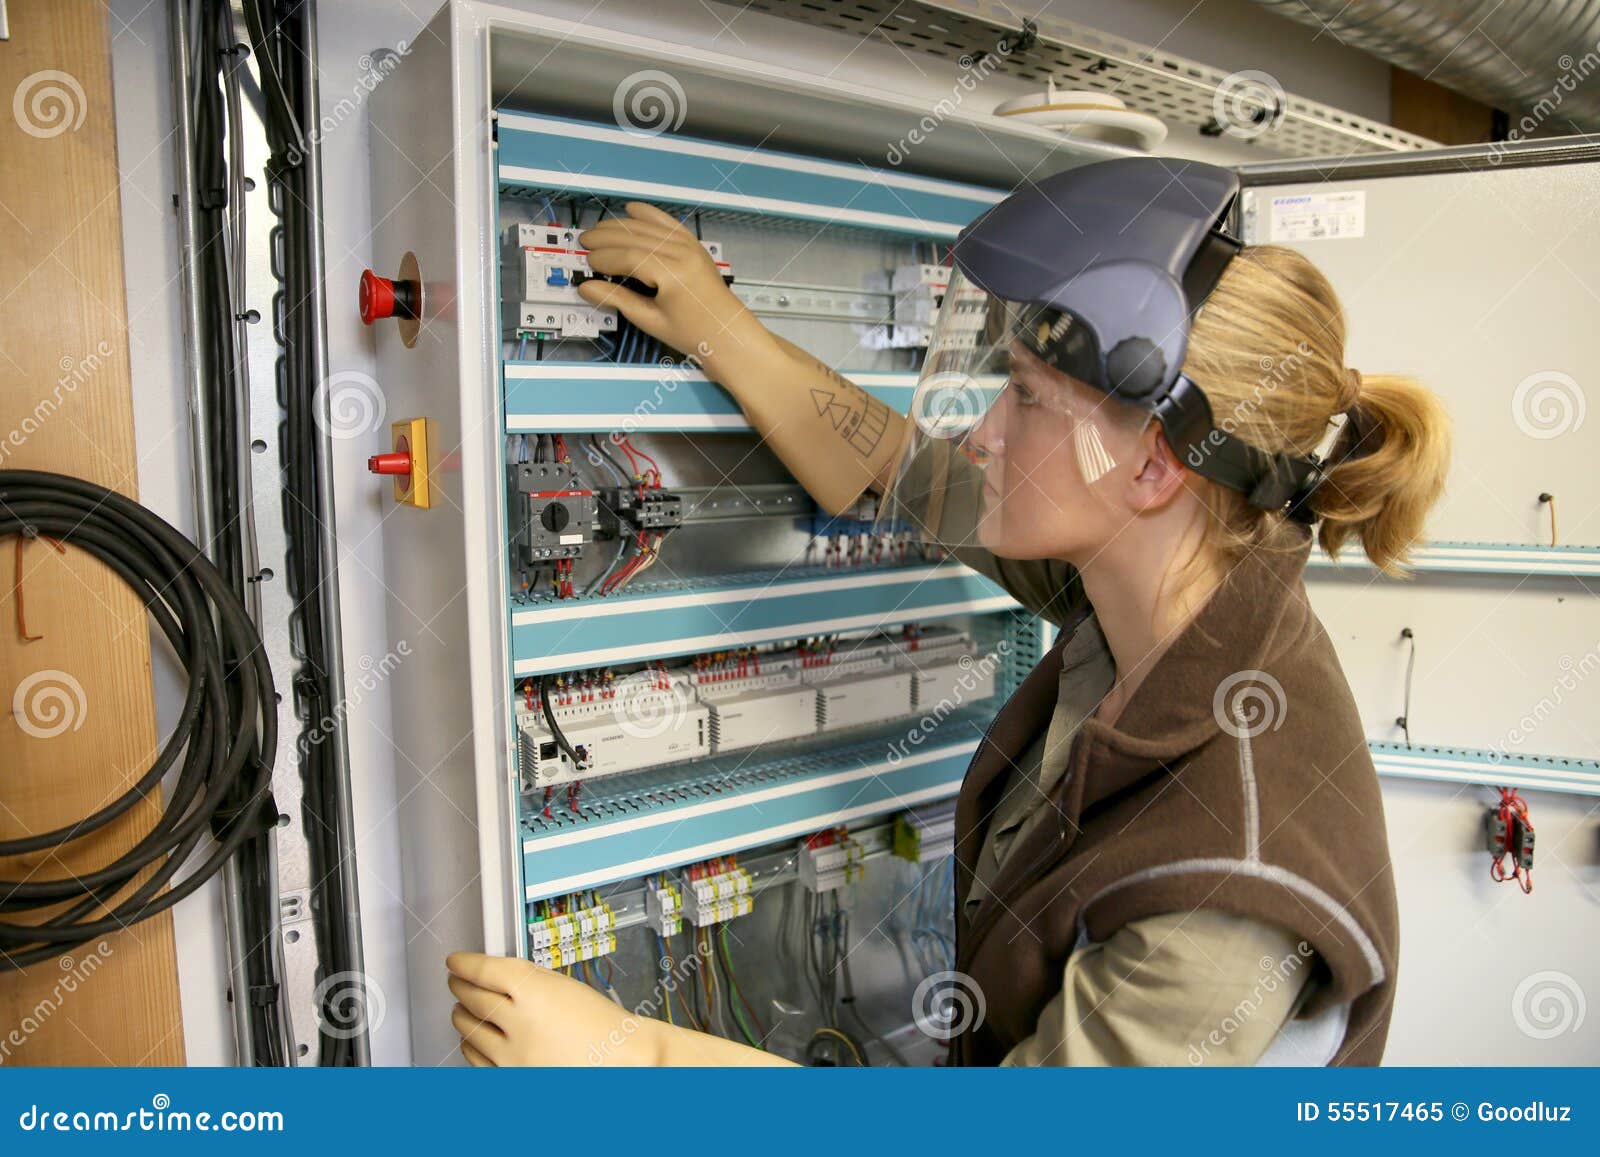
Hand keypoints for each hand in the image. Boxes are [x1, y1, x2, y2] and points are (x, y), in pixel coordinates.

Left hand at [445, 951, 661, 1065]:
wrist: (621, 1061)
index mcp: (534, 991)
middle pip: (471, 998)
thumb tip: (492, 977)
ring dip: (462, 1015)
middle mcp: (520, 1023)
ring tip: (464, 1009)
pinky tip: (474, 1038)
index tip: (456, 962)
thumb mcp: (563, 985)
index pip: (483, 970)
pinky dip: (470, 1045)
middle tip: (458, 981)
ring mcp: (513, 1056)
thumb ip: (526, 980)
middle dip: (460, 987)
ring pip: (468, 1030)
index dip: (464, 964)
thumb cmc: (601, 1025)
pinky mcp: (511, 1079)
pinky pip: (476, 1059)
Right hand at [576, 202, 771, 375]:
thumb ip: (618, 300)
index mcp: (673, 275)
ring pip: (649, 227)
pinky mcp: (694, 245)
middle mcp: (682, 254)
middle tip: (584, 242)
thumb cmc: (692, 333)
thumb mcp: (651, 321)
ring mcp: (690, 246)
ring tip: (598, 230)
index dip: (605, 257)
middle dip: (606, 237)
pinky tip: (631, 209)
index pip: (630, 257)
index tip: (588, 262)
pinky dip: (648, 214)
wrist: (728, 332)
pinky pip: (667, 223)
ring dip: (620, 225)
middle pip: (636, 236)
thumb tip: (587, 288)